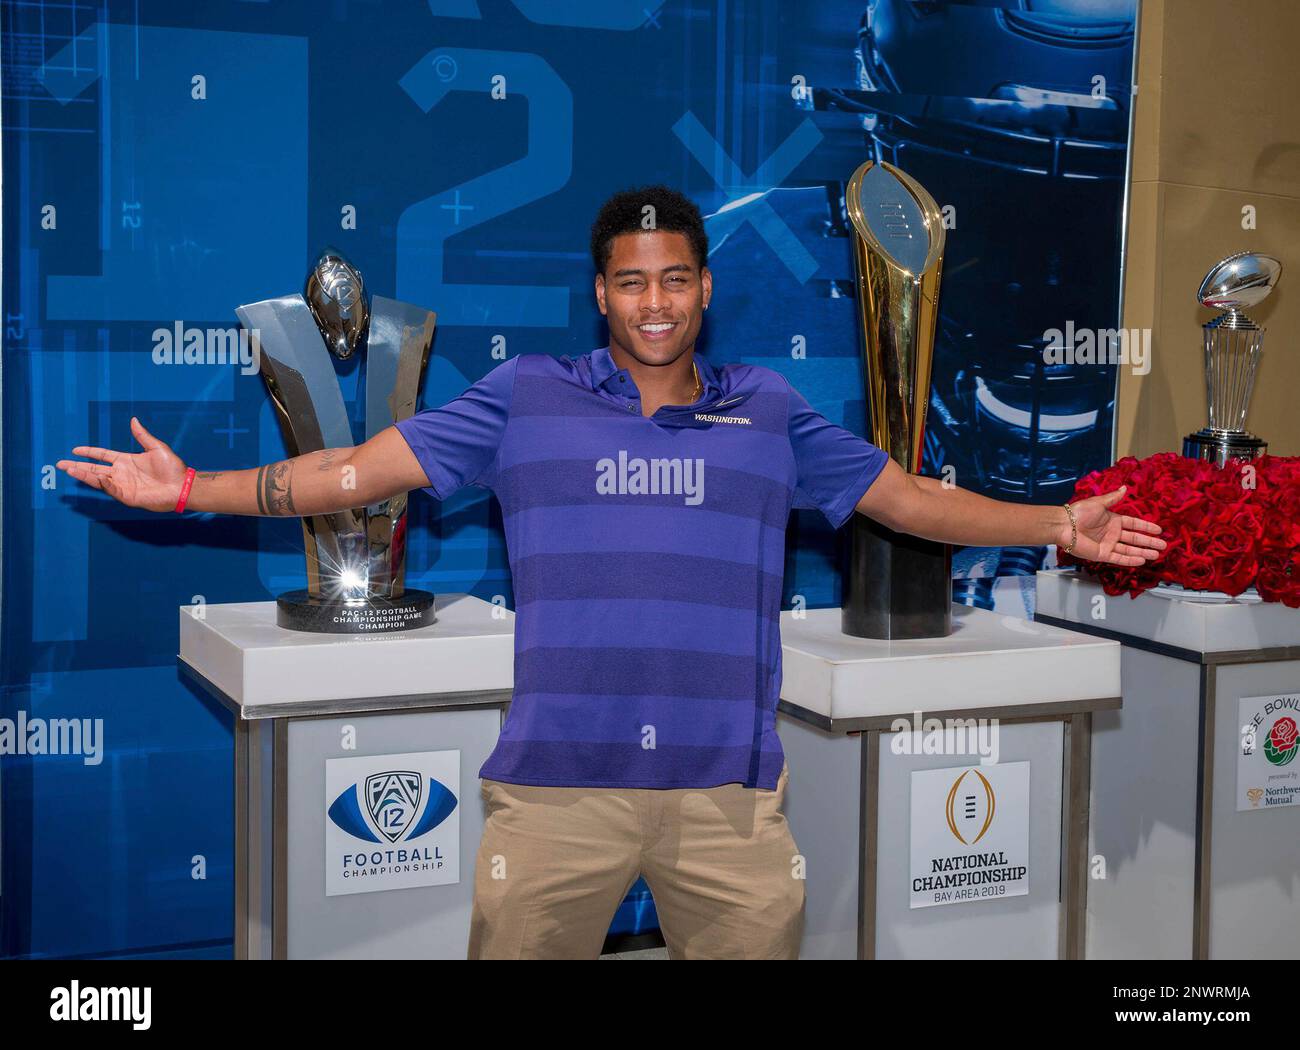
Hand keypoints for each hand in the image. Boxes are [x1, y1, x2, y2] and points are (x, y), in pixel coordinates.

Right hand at [57, 417, 188, 512]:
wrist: (182, 485)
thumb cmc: (173, 468)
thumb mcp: (156, 447)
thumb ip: (142, 435)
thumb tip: (134, 420)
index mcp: (126, 460)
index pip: (102, 455)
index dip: (89, 452)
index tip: (75, 450)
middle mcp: (122, 473)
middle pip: (95, 468)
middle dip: (78, 466)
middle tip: (61, 464)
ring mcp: (123, 485)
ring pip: (98, 479)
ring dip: (83, 475)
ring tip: (69, 470)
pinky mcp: (128, 496)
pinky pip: (111, 489)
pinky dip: (103, 483)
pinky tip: (96, 477)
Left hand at [1064, 485, 1165, 566]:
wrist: (1064, 525)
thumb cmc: (1079, 512)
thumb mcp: (1098, 503)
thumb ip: (1113, 498)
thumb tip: (1124, 488)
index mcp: (1112, 520)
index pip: (1133, 524)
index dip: (1146, 527)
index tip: (1159, 530)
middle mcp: (1111, 533)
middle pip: (1134, 539)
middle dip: (1149, 542)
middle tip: (1163, 546)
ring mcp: (1107, 544)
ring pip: (1129, 550)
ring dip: (1143, 552)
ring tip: (1156, 555)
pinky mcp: (1102, 554)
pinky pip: (1119, 558)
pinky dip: (1130, 560)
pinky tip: (1141, 560)